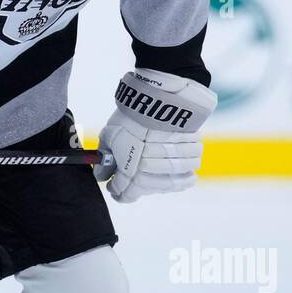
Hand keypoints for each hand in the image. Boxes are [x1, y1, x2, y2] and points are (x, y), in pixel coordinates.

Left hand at [94, 69, 216, 202]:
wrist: (158, 99)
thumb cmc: (130, 117)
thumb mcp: (109, 137)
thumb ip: (105, 160)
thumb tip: (101, 176)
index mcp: (130, 170)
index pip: (125, 193)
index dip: (119, 193)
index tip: (115, 190)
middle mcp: (152, 172)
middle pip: (146, 189)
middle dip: (138, 188)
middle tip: (132, 186)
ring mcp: (172, 164)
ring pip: (169, 183)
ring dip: (161, 183)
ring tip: (156, 180)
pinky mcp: (191, 155)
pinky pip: (188, 172)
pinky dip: (184, 177)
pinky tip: (183, 176)